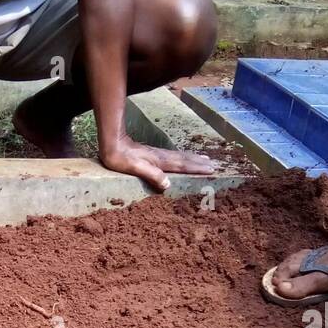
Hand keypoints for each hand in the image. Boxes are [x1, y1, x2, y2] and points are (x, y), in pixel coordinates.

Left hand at [99, 138, 214, 191]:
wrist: (112, 143)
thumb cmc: (120, 158)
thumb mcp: (135, 168)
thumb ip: (152, 175)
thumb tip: (168, 184)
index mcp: (160, 161)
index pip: (182, 165)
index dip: (197, 168)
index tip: (211, 170)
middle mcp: (162, 157)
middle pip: (185, 159)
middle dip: (200, 163)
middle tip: (214, 165)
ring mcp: (158, 154)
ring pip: (181, 157)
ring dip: (194, 159)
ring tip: (206, 159)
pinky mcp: (153, 154)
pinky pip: (174, 157)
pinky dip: (183, 157)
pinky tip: (184, 158)